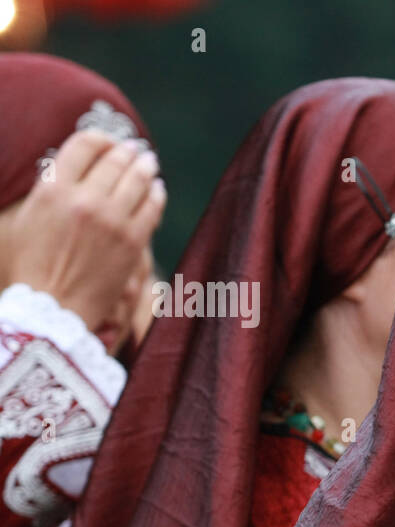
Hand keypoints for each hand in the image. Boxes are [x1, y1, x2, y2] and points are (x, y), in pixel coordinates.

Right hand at [3, 129, 165, 343]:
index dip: (99, 138)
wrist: (53, 309)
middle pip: (114, 160)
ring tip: (149, 163)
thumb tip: (70, 169)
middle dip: (127, 151)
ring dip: (145, 167)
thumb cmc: (32, 267)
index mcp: (52, 189)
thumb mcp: (25, 219)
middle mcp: (84, 199)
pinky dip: (156, 194)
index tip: (107, 142)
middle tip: (136, 149)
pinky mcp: (133, 240)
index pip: (83, 145)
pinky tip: (157, 190)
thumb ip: (48, 191)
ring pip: (137, 180)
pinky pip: (152, 207)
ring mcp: (112, 219)